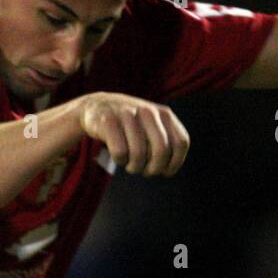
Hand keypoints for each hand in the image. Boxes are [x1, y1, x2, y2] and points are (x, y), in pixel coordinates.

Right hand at [75, 92, 189, 175]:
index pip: (181, 143)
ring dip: (134, 167)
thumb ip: (165, 142)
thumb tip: (167, 170)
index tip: (164, 172)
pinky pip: (120, 152)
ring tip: (130, 165)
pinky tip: (118, 157)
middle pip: (161, 151)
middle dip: (153, 169)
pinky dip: (119, 160)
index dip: (175, 163)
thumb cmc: (129, 124)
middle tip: (145, 172)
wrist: (96, 105)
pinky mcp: (108, 121)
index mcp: (164, 114)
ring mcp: (127, 115)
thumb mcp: (152, 126)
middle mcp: (148, 111)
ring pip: (138, 154)